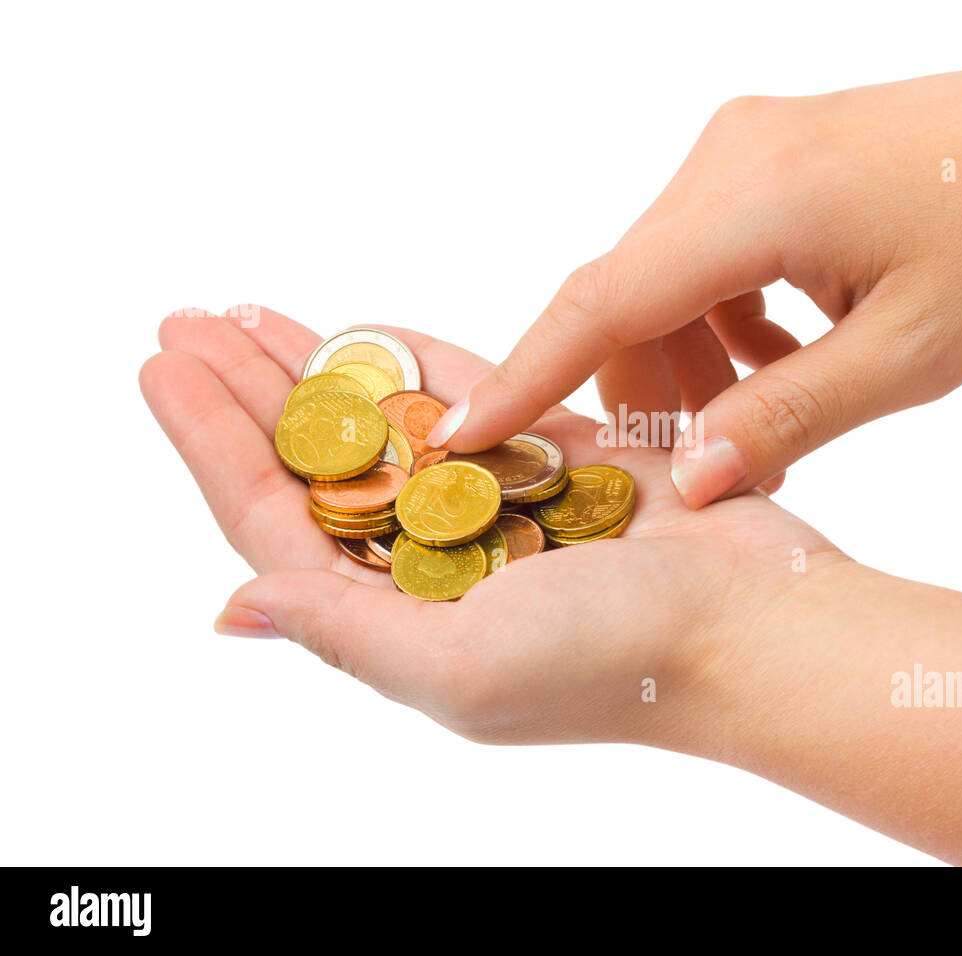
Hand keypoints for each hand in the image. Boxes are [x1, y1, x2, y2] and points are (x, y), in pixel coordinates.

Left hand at [139, 305, 846, 744]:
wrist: (757, 623)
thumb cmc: (616, 661)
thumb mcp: (460, 668)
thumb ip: (347, 631)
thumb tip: (236, 605)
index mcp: (402, 617)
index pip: (280, 522)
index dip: (215, 446)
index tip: (162, 367)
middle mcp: (438, 563)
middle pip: (319, 463)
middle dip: (250, 393)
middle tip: (187, 320)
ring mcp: (497, 507)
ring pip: (384, 424)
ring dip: (319, 369)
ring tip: (251, 313)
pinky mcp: (556, 461)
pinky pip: (470, 402)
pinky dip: (415, 365)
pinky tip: (363, 332)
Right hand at [426, 0, 961, 508]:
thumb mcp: (912, 355)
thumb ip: (790, 417)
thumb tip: (696, 481)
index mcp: (758, 199)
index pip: (605, 300)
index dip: (529, 374)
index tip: (457, 434)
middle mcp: (726, 157)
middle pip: (627, 297)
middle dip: (649, 390)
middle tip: (716, 457)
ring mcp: (738, 146)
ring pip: (660, 280)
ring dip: (692, 358)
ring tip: (777, 402)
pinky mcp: (756, 153)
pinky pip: (698, 253)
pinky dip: (720, 318)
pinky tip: (790, 347)